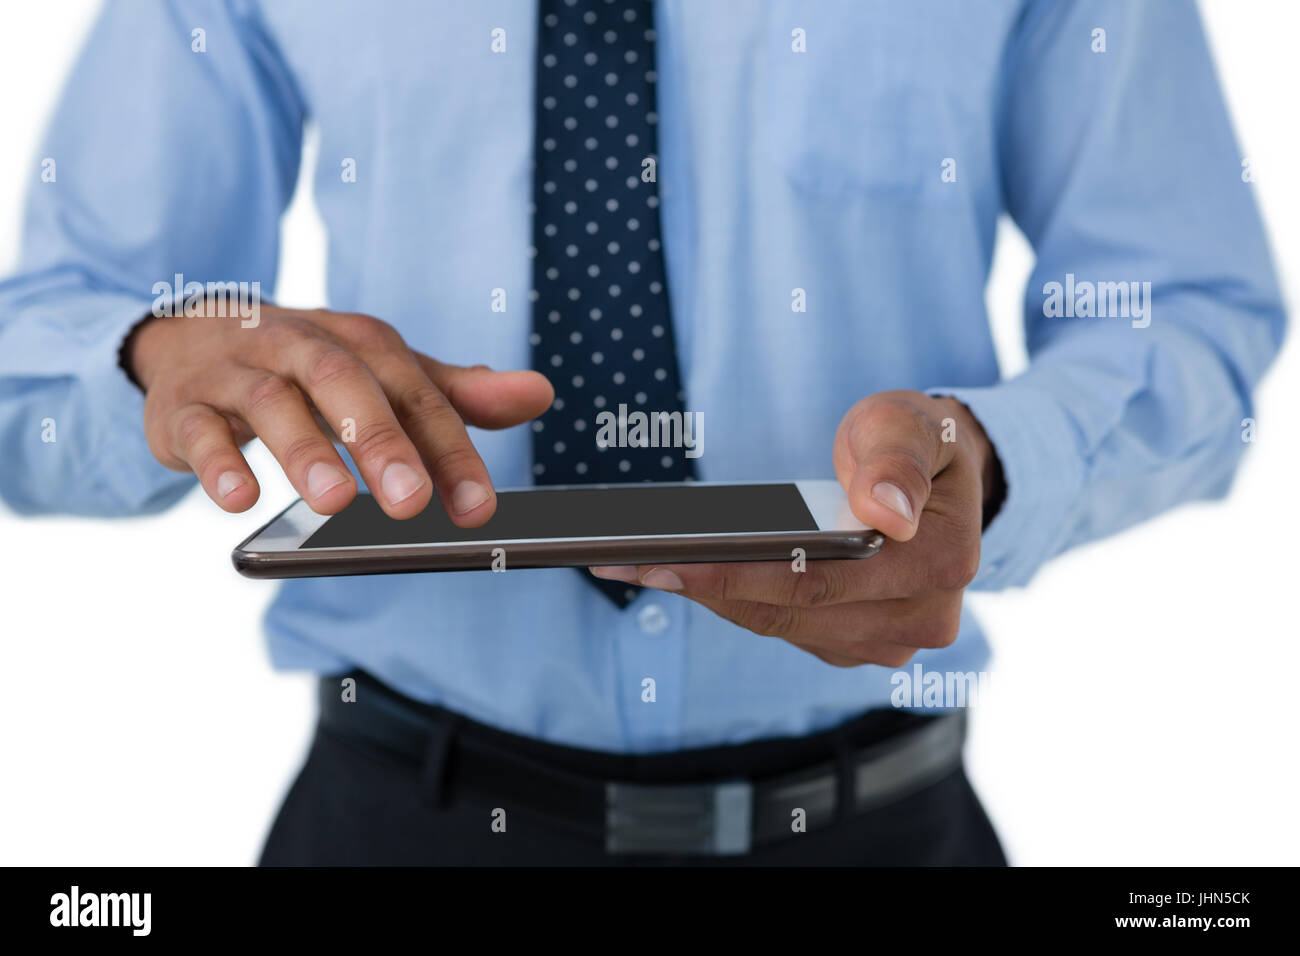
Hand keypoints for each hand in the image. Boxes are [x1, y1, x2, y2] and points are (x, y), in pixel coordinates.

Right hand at [128, 305, 552, 522]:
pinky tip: (240, 498)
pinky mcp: (185, 406)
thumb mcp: (386, 374)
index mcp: (364, 345)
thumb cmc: (313, 368)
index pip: (416, 394)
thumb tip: (539, 394)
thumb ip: (457, 393)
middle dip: (378, 442)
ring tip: (331, 503)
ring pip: (272, 402)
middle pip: (344, 384)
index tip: (479, 509)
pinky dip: (217, 461)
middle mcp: (303, 347)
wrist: (197, 335)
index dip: (450, 450)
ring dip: (302, 450)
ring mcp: (240, 373)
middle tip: (409, 502)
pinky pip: (199, 429)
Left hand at [590, 391, 1001, 666]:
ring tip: (636, 567)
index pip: (821, 579)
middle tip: (625, 563)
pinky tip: (683, 575)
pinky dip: (733, 601)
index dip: (738, 574)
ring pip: (780, 623)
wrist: (938, 475)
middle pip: (791, 610)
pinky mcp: (853, 643)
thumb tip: (887, 513)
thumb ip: (898, 458)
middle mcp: (921, 619)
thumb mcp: (913, 422)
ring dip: (709, 597)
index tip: (669, 562)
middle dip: (704, 586)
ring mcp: (887, 639)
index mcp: (943, 562)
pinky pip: (783, 625)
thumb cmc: (920, 439)